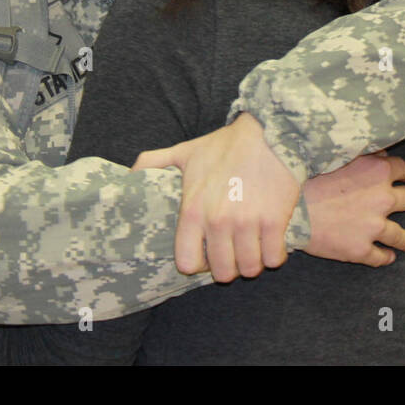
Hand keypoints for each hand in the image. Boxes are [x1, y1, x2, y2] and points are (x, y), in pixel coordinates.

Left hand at [132, 112, 299, 282]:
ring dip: (252, 262)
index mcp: (193, 210)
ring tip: (253, 247)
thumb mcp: (184, 152)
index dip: (198, 264)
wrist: (268, 131)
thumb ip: (153, 163)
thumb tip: (129, 174)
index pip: (188, 263)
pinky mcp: (275, 222)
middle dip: (229, 267)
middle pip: (223, 273)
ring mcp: (248, 223)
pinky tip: (271, 240)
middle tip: (234, 252)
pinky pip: (274, 258)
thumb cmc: (224, 145)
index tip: (207, 254)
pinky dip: (274, 254)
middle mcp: (218, 221)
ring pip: (250, 268)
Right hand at [302, 153, 404, 265]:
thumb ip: (364, 156)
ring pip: (401, 236)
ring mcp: (373, 227)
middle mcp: (382, 199)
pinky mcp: (361, 249)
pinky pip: (380, 256)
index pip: (403, 170)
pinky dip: (385, 257)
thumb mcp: (338, 157)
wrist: (291, 209)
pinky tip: (387, 256)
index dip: (404, 174)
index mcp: (378, 172)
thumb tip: (380, 156)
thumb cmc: (310, 179)